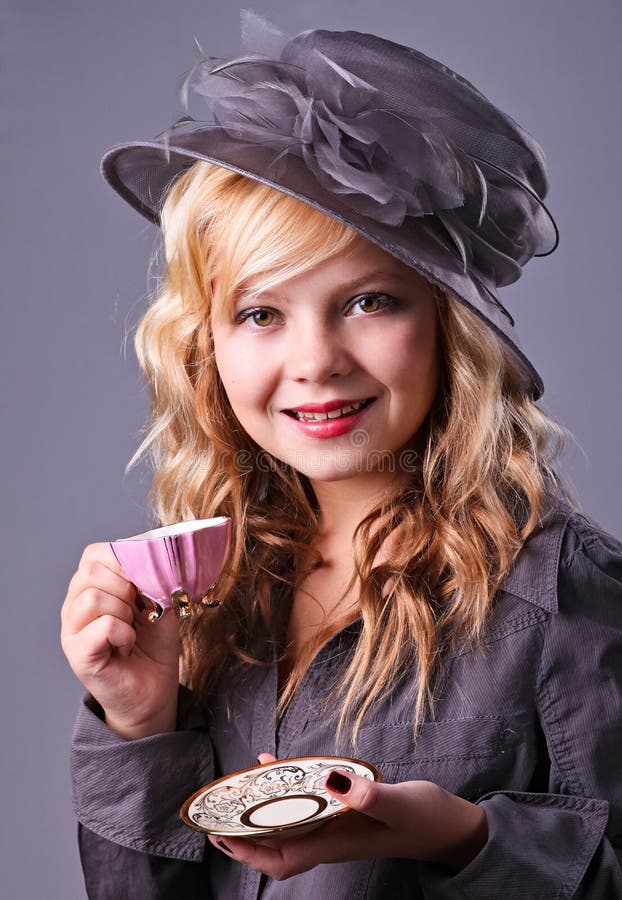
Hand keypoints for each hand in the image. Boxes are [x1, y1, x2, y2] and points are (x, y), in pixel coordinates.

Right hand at [61, 543, 180, 738]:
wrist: (154, 689)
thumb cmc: (153, 644)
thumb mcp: (158, 600)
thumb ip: (151, 576)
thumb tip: (155, 556)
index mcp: (91, 586)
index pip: (95, 553)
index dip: (124, 560)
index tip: (144, 581)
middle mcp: (74, 605)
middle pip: (91, 572)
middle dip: (126, 587)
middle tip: (138, 610)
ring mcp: (71, 630)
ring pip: (94, 598)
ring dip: (124, 611)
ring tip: (131, 629)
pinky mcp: (78, 654)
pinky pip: (103, 626)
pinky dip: (124, 633)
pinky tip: (127, 645)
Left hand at [209, 766, 487, 878]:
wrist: (450, 827)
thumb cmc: (426, 818)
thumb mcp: (398, 804)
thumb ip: (366, 795)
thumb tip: (331, 781)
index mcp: (336, 843)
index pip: (280, 856)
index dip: (247, 849)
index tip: (219, 833)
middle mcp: (331, 840)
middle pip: (275, 847)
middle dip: (242, 834)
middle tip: (215, 812)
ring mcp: (337, 829)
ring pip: (287, 827)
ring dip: (260, 813)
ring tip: (236, 790)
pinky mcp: (346, 815)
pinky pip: (306, 807)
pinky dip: (287, 791)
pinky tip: (277, 765)